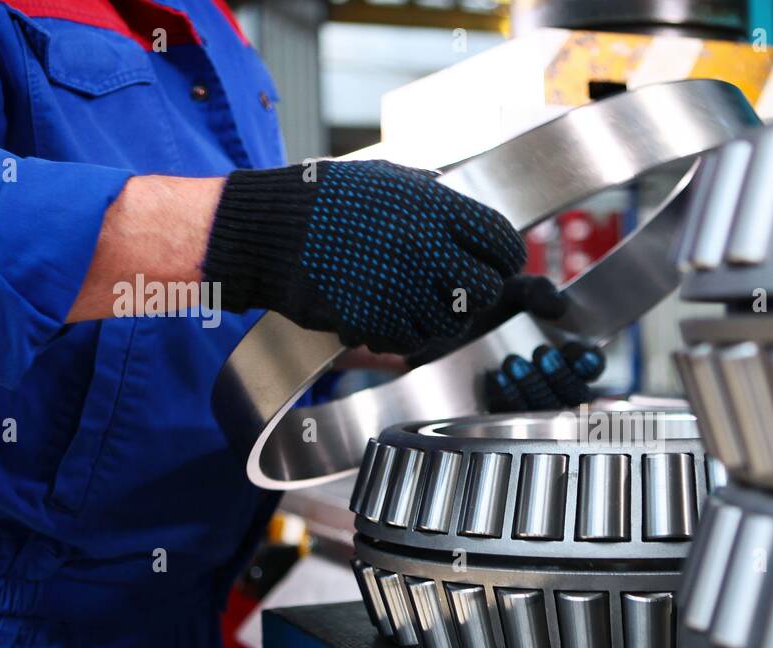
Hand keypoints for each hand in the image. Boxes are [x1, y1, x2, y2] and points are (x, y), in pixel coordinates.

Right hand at [202, 160, 526, 352]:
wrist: (266, 230)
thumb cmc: (325, 200)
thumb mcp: (388, 180)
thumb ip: (436, 201)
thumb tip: (477, 228)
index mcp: (434, 206)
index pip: (503, 242)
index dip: (505, 259)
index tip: (498, 265)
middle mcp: (423, 245)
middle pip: (486, 289)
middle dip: (477, 293)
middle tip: (458, 291)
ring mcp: (400, 284)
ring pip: (452, 323)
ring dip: (438, 319)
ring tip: (414, 302)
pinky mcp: (374, 318)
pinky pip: (413, 342)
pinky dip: (404, 335)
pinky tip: (387, 315)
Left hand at [405, 274, 604, 411]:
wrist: (436, 321)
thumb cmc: (482, 305)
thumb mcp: (512, 289)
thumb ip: (539, 291)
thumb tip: (560, 307)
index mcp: (562, 350)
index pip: (590, 366)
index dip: (589, 363)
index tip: (576, 351)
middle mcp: (549, 379)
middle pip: (575, 394)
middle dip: (561, 376)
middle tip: (540, 353)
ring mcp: (526, 399)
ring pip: (546, 409)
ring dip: (534, 388)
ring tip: (512, 363)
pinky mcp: (497, 412)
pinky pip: (512, 417)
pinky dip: (508, 398)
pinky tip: (495, 378)